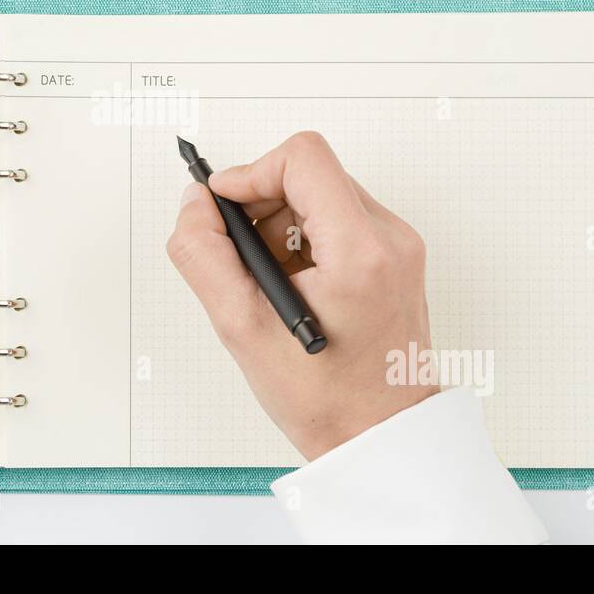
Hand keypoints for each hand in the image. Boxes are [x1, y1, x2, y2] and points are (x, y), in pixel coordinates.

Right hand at [166, 131, 437, 460]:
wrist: (380, 435)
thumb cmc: (326, 398)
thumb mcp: (241, 327)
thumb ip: (204, 254)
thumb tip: (194, 205)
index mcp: (359, 251)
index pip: (303, 158)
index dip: (251, 173)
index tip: (224, 205)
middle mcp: (390, 239)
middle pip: (310, 174)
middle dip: (264, 207)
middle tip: (245, 258)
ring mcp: (399, 246)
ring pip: (322, 194)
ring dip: (283, 226)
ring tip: (273, 283)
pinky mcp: (396, 256)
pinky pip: (339, 219)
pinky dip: (306, 240)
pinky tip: (296, 286)